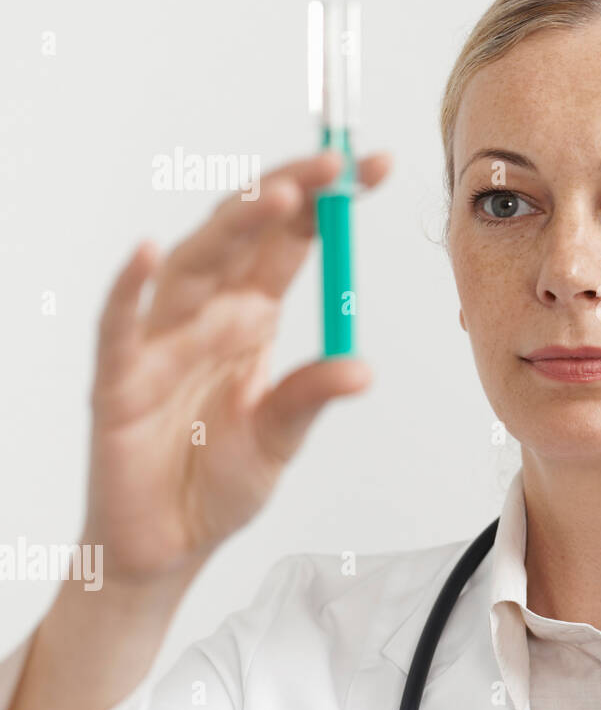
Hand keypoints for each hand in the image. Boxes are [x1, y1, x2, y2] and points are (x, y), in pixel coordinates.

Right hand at [82, 150, 391, 583]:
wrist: (168, 545)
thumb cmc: (218, 480)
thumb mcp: (281, 436)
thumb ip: (310, 396)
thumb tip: (361, 369)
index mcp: (250, 317)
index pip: (292, 243)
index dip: (328, 203)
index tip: (373, 168)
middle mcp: (205, 315)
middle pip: (244, 235)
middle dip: (289, 193)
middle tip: (333, 165)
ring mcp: (159, 342)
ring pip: (194, 266)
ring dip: (235, 227)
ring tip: (281, 197)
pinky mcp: (118, 380)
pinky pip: (120, 326)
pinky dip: (129, 289)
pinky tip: (149, 252)